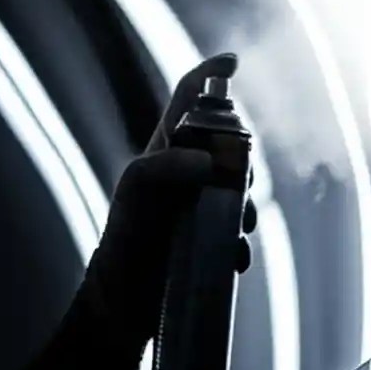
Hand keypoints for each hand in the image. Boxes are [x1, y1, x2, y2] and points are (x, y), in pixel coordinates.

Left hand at [81, 53, 256, 339]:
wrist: (122, 306)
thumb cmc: (123, 241)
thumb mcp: (136, 193)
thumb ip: (166, 166)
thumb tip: (209, 161)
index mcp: (165, 151)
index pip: (188, 99)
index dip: (209, 75)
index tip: (232, 62)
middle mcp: (185, 174)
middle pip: (229, 145)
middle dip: (242, 160)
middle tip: (238, 181)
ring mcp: (198, 207)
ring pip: (241, 191)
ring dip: (248, 208)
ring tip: (238, 229)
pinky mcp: (209, 241)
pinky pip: (240, 233)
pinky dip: (243, 244)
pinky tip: (234, 258)